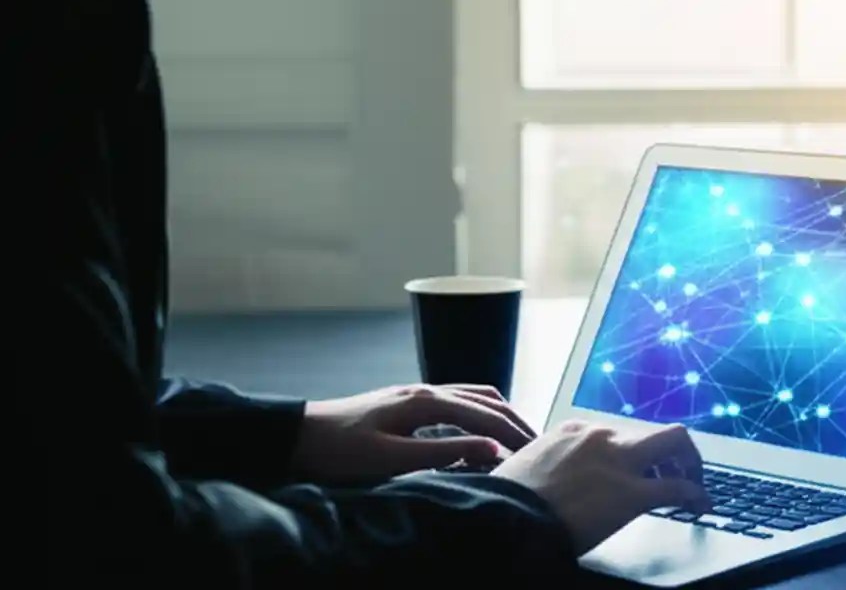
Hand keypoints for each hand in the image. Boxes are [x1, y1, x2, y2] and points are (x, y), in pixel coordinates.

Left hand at [290, 383, 536, 481]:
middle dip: (518, 421)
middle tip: (543, 446)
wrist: (300, 435)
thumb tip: (492, 449)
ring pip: (476, 394)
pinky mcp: (410, 401)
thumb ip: (443, 452)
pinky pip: (460, 399)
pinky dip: (483, 411)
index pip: (486, 414)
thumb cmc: (340, 451)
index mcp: (427, 401)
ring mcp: (419, 392)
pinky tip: (486, 428)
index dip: (515, 434)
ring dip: (503, 413)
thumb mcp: (390, 459)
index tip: (539, 454)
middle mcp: (428, 389)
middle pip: (487, 399)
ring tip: (522, 436)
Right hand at [492, 420, 711, 554]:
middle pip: (653, 431)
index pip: (619, 432)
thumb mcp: (527, 467)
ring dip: (690, 464)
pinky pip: (677, 487)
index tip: (639, 466)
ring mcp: (619, 462)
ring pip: (675, 443)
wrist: (507, 519)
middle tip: (678, 470)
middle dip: (672, 451)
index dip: (635, 452)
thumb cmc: (509, 500)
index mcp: (574, 429)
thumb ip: (551, 464)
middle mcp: (601, 436)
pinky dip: (695, 494)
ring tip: (694, 485)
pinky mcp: (632, 494)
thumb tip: (556, 479)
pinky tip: (700, 506)